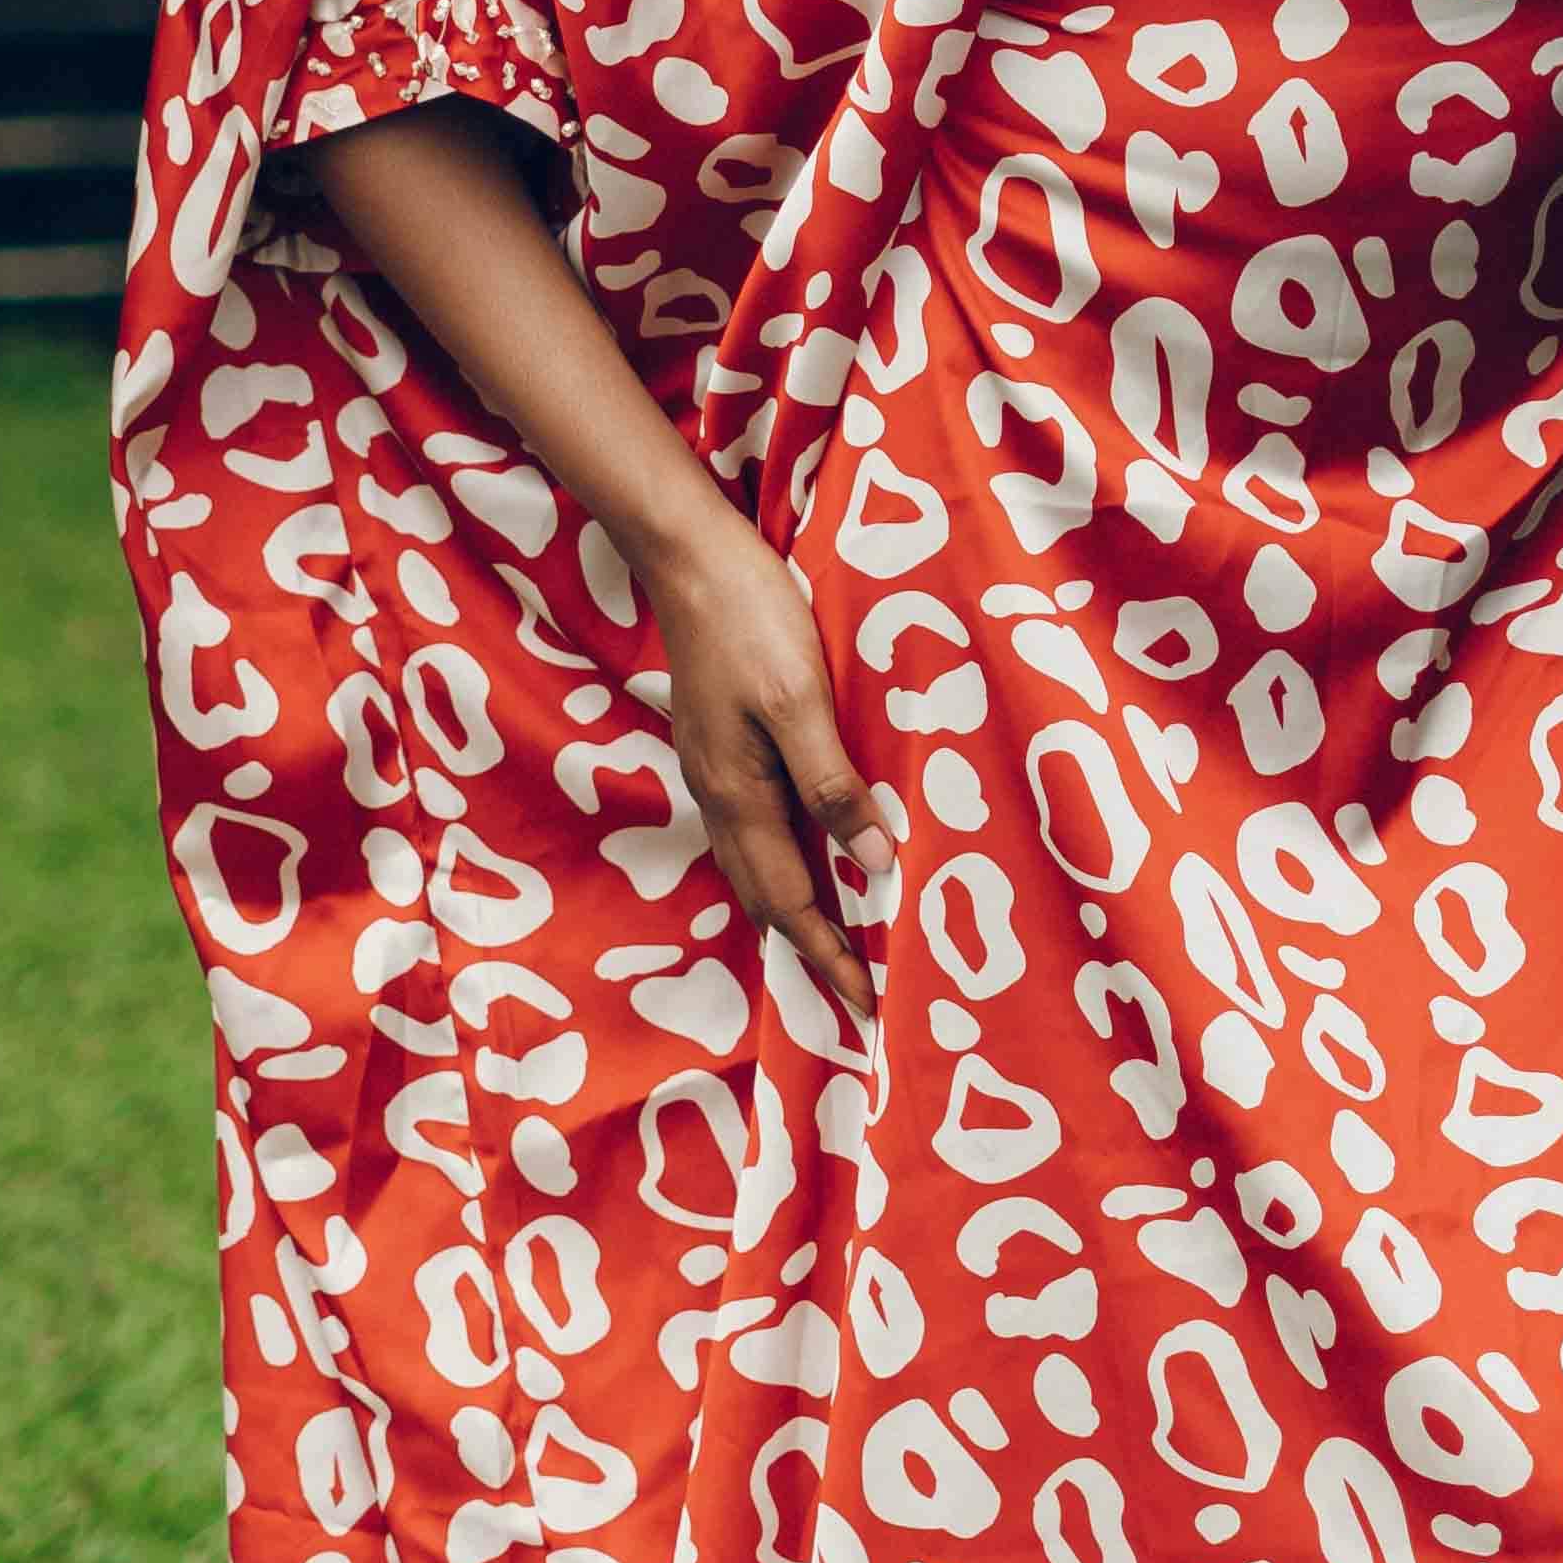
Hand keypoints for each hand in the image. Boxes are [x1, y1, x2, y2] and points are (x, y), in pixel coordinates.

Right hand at [635, 493, 883, 1035]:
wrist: (688, 556)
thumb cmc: (750, 618)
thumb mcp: (801, 699)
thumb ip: (833, 783)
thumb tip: (874, 863)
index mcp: (741, 795)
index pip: (792, 902)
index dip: (830, 956)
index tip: (867, 1006)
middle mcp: (720, 796)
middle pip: (768, 899)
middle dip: (812, 951)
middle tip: (859, 995)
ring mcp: (714, 772)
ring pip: (756, 867)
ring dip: (794, 913)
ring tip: (835, 945)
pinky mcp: (719, 746)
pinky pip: (753, 830)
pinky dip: (783, 865)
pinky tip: (806, 856)